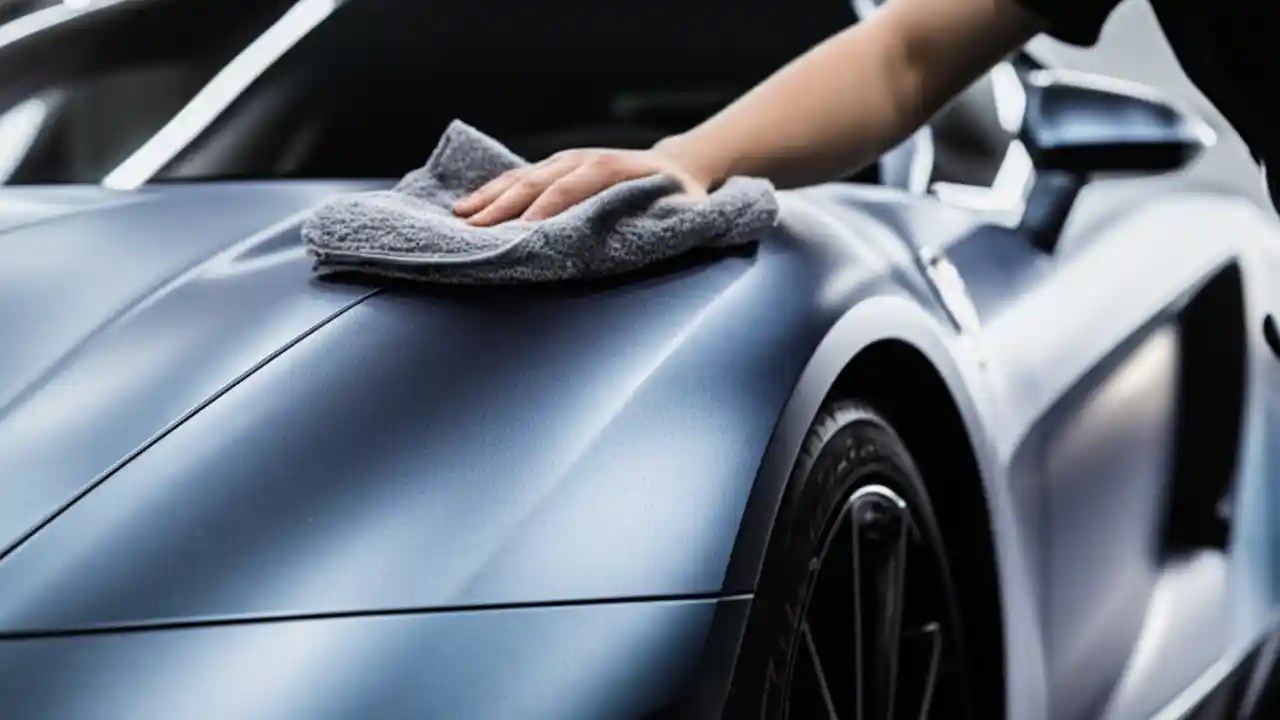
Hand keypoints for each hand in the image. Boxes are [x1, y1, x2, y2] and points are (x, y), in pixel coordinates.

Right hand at [452, 146, 712, 225]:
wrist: (676, 167)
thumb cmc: (678, 197)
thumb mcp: (680, 210)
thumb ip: (657, 221)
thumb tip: (635, 239)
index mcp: (608, 170)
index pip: (569, 190)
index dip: (544, 211)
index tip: (521, 233)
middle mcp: (581, 160)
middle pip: (535, 183)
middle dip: (503, 207)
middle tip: (476, 230)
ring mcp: (565, 160)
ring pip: (520, 178)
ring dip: (489, 198)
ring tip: (460, 218)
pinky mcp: (555, 166)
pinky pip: (518, 177)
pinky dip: (492, 191)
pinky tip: (467, 206)